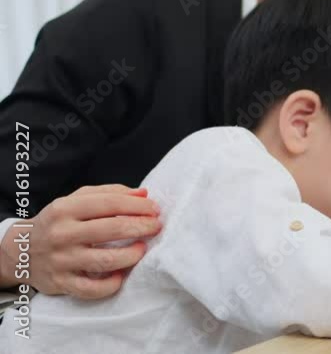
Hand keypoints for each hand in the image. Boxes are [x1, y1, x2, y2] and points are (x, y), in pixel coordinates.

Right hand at [0, 185, 160, 297]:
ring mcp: (61, 260)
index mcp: (65, 209)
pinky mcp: (61, 283)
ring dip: (132, 255)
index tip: (155, 210)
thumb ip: (110, 193)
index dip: (138, 206)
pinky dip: (112, 284)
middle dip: (141, 227)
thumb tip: (143, 194)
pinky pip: (92, 289)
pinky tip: (121, 275)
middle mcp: (61, 234)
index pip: (110, 203)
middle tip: (156, 227)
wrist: (21, 251)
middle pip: (112, 229)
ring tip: (142, 249)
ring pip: (105, 260)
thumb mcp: (77, 200)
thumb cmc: (59, 222)